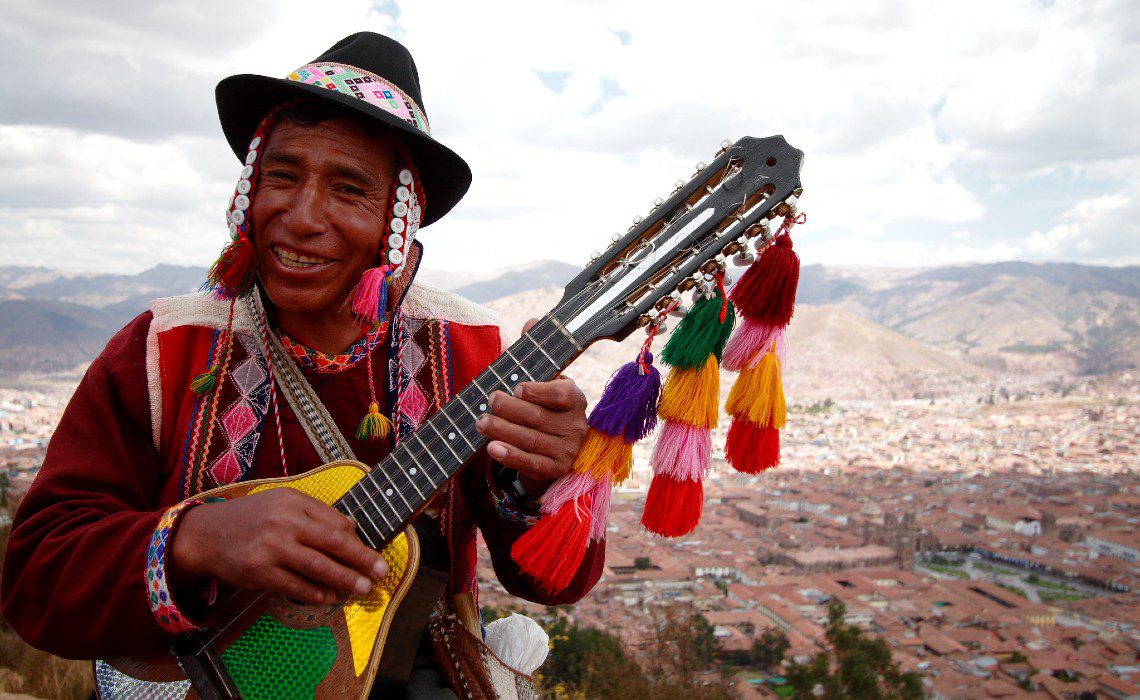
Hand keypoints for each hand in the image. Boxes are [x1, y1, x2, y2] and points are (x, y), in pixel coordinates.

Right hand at [169, 488, 388, 605]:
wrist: (206, 534)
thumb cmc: (252, 517)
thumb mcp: (283, 502)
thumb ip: (317, 513)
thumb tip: (352, 528)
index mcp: (294, 502)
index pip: (336, 523)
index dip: (358, 541)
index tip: (374, 554)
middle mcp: (284, 523)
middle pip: (333, 543)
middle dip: (362, 560)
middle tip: (381, 572)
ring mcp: (271, 548)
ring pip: (317, 567)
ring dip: (344, 580)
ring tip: (363, 588)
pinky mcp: (260, 572)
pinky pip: (295, 586)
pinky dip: (315, 593)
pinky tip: (330, 596)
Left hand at [475, 319, 587, 494]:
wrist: (557, 453)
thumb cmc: (544, 410)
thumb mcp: (543, 383)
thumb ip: (535, 355)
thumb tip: (531, 321)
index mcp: (574, 398)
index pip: (560, 394)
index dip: (538, 391)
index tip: (516, 388)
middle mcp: (575, 425)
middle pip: (539, 417)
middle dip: (510, 409)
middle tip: (489, 400)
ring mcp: (566, 450)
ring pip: (531, 440)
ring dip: (503, 430)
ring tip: (480, 422)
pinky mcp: (555, 471)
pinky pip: (530, 464)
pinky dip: (510, 456)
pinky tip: (492, 448)